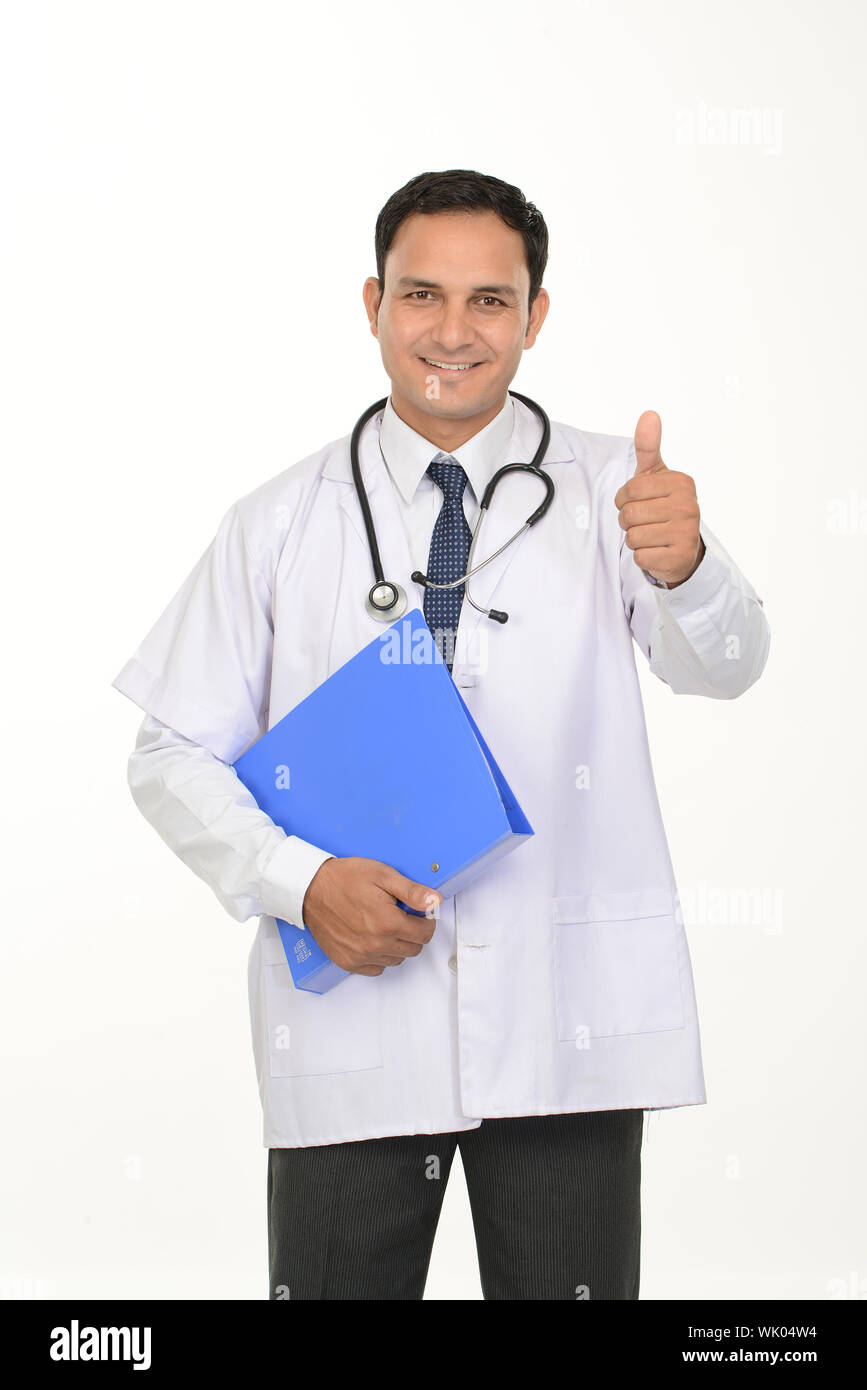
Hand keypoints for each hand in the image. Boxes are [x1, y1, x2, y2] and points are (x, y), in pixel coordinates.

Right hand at [300, 856, 441, 975]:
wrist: (310, 889)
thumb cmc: (345, 879)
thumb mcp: (383, 875)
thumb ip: (412, 892)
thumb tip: (435, 901)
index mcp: (388, 923)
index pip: (425, 934)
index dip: (426, 921)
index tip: (419, 914)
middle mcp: (376, 944)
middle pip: (413, 949)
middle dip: (413, 933)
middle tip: (401, 916)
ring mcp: (361, 956)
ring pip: (397, 959)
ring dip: (397, 945)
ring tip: (384, 925)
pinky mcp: (348, 962)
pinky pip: (376, 968)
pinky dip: (380, 956)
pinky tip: (372, 938)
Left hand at [614, 411, 703, 586]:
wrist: (683, 548)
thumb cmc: (664, 506)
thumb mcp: (655, 476)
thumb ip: (648, 447)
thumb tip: (649, 414)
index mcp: (682, 483)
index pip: (630, 490)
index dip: (624, 499)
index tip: (638, 502)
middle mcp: (688, 506)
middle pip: (630, 514)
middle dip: (628, 521)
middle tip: (644, 522)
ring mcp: (686, 533)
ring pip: (633, 537)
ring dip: (635, 539)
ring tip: (651, 536)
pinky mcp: (679, 558)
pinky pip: (641, 557)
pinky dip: (643, 557)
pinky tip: (657, 551)